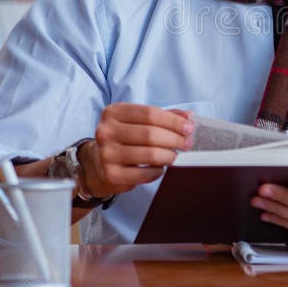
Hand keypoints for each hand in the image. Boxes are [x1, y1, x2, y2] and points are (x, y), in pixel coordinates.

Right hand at [79, 103, 194, 198]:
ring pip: (149, 154)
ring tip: (176, 156)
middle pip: (150, 134)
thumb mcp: (140, 122)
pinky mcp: (111, 174)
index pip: (150, 113)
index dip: (173, 121)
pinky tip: (160, 168)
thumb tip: (189, 117)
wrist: (97, 163)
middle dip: (175, 139)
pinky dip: (157, 171)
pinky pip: (144, 173)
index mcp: (114, 112)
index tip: (189, 128)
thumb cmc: (125, 138)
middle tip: (187, 144)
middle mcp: (106, 131)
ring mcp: (106, 154)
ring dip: (169, 156)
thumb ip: (164, 116)